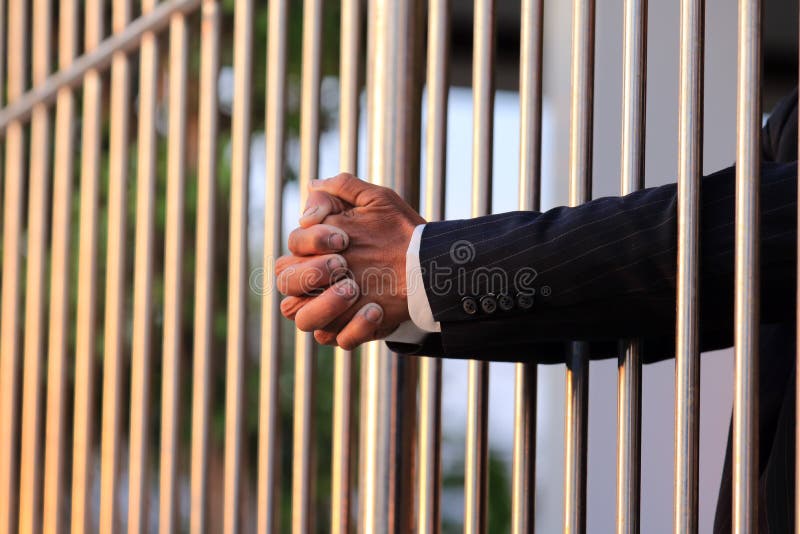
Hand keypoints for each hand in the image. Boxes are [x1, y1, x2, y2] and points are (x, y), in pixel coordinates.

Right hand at [275, 173, 424, 348]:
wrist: (430, 263)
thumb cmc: (397, 229)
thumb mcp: (377, 201)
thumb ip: (344, 188)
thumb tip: (312, 186)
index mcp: (314, 252)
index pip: (290, 250)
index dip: (310, 243)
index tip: (342, 238)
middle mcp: (315, 283)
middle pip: (285, 284)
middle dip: (310, 273)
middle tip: (342, 265)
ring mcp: (331, 310)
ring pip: (302, 319)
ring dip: (324, 305)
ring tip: (353, 289)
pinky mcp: (351, 331)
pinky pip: (338, 340)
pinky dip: (355, 328)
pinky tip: (376, 309)